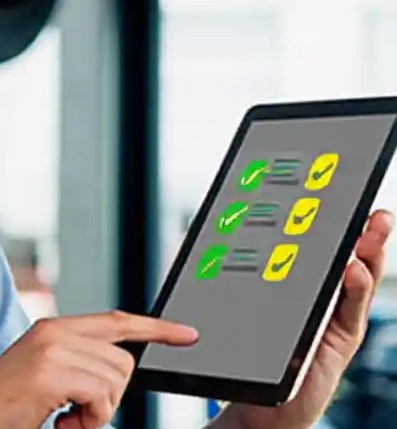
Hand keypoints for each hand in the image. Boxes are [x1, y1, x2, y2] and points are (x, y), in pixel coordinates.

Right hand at [0, 310, 197, 428]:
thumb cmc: (5, 407)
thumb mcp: (46, 375)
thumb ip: (78, 363)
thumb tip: (118, 370)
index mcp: (53, 328)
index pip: (117, 320)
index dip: (156, 327)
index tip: (188, 334)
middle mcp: (54, 331)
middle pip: (123, 359)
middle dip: (112, 396)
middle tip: (77, 415)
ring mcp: (52, 349)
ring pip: (116, 380)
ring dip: (98, 412)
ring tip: (63, 419)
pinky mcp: (50, 372)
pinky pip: (101, 396)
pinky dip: (89, 420)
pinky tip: (59, 422)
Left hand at [218, 209, 392, 428]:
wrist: (262, 404)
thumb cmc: (256, 355)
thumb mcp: (255, 308)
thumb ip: (255, 277)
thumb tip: (227, 230)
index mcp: (307, 288)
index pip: (327, 250)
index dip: (341, 225)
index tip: (346, 196)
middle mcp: (328, 302)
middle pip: (351, 261)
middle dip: (365, 234)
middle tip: (373, 212)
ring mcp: (336, 321)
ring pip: (357, 283)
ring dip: (368, 256)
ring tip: (371, 232)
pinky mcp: (337, 342)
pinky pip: (348, 312)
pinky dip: (353, 290)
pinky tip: (352, 271)